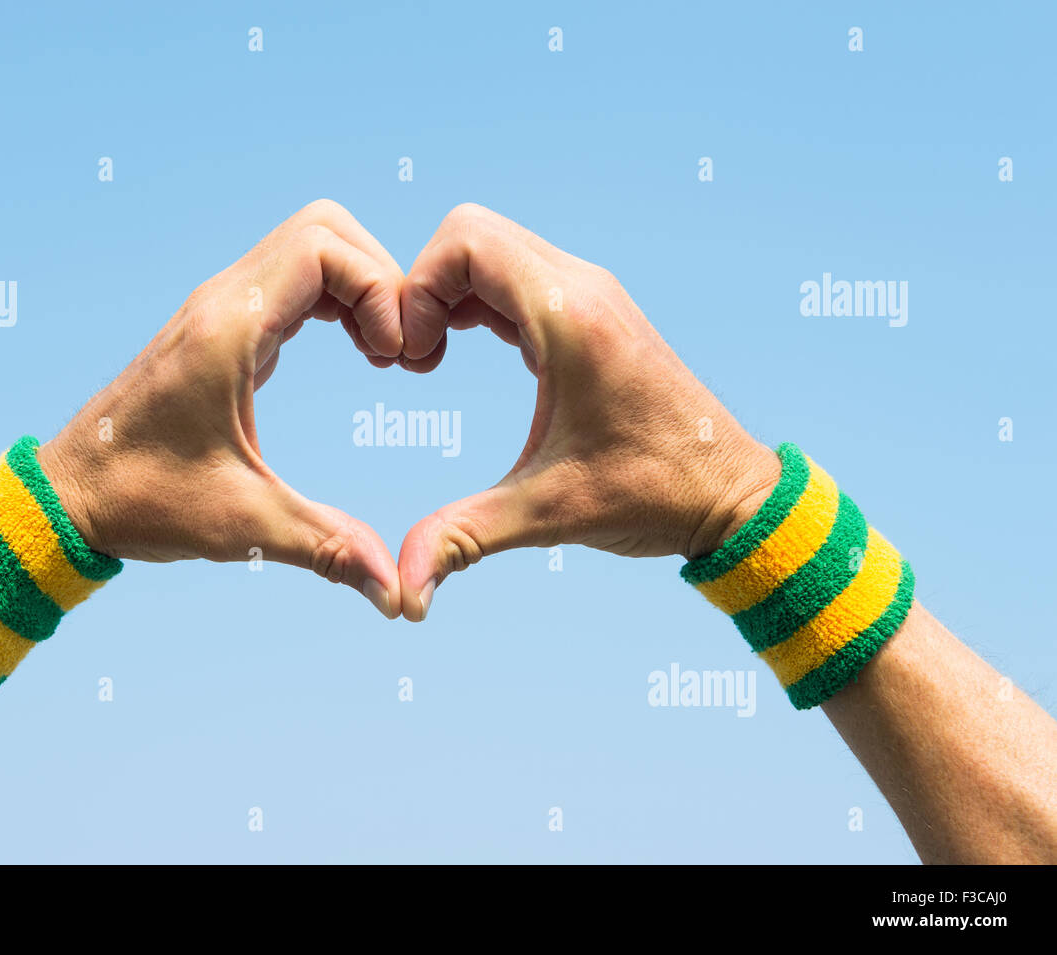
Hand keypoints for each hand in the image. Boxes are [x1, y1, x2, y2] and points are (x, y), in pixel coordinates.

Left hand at [36, 200, 405, 617]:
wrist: (66, 498)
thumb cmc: (142, 502)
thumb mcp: (242, 527)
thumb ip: (327, 549)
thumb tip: (398, 594)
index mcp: (229, 328)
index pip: (324, 250)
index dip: (379, 290)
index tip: (393, 358)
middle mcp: (224, 302)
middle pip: (325, 231)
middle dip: (380, 279)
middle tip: (398, 350)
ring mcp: (221, 310)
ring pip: (309, 248)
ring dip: (359, 288)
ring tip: (384, 354)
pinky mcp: (221, 329)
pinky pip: (292, 281)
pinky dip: (336, 302)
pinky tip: (355, 353)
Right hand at [395, 203, 781, 620]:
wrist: (734, 495)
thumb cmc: (655, 497)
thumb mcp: (549, 515)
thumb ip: (464, 540)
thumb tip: (403, 595)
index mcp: (571, 319)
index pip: (464, 244)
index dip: (415, 291)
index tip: (415, 361)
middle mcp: (583, 288)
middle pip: (470, 232)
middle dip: (424, 286)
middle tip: (419, 358)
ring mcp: (591, 294)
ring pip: (492, 247)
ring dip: (449, 292)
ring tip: (435, 358)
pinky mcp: (593, 311)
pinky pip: (517, 273)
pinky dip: (477, 299)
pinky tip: (467, 349)